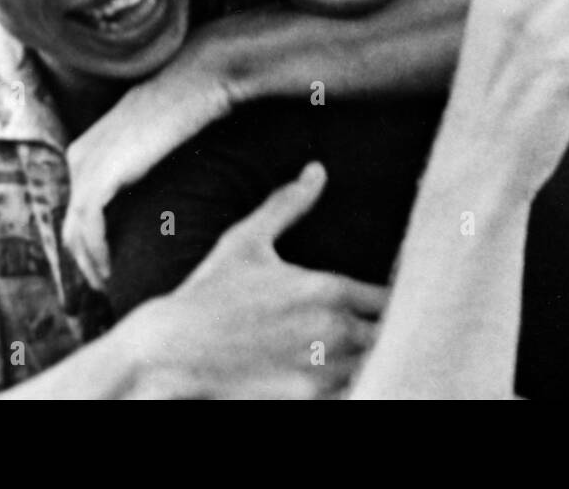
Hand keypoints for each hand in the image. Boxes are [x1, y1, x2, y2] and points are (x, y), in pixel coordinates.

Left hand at [62, 14, 264, 288]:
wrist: (200, 77)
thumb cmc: (192, 101)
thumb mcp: (162, 132)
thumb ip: (150, 154)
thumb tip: (167, 174)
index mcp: (90, 144)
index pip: (79, 202)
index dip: (90, 236)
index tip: (112, 262)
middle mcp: (81, 155)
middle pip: (71, 219)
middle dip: (85, 256)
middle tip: (107, 285)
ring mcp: (87, 165)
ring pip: (73, 229)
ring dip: (88, 263)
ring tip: (109, 285)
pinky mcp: (100, 176)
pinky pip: (86, 228)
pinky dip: (94, 255)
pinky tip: (111, 272)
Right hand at [131, 162, 387, 398]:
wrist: (170, 350)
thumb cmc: (208, 292)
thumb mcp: (246, 240)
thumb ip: (288, 204)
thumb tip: (317, 170)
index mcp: (325, 289)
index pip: (392, 295)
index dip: (399, 295)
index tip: (392, 294)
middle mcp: (332, 330)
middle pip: (392, 332)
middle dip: (391, 327)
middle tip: (384, 322)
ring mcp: (321, 370)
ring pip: (378, 364)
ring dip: (376, 355)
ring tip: (367, 347)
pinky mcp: (307, 398)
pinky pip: (355, 391)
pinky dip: (358, 381)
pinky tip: (346, 372)